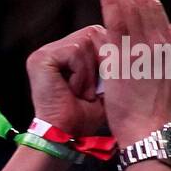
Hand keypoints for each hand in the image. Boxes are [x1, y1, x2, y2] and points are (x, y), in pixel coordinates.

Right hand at [26, 23, 110, 137]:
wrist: (68, 137)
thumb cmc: (85, 116)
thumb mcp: (106, 82)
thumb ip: (113, 57)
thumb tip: (130, 35)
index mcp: (65, 52)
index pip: (96, 34)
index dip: (108, 55)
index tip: (102, 83)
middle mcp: (53, 49)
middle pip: (92, 33)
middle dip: (100, 63)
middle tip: (92, 92)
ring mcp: (44, 52)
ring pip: (84, 42)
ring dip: (89, 74)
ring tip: (82, 94)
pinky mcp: (40, 58)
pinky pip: (74, 51)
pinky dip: (81, 74)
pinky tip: (73, 91)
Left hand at [96, 0, 170, 142]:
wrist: (148, 131)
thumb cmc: (155, 110)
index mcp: (170, 45)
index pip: (155, 8)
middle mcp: (159, 42)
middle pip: (143, 0)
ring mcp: (143, 48)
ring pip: (132, 6)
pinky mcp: (127, 58)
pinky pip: (119, 22)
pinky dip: (112, 1)